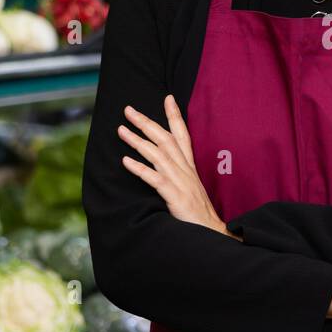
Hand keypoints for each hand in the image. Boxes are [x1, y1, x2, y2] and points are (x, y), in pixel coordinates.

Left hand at [117, 96, 237, 239]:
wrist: (211, 233)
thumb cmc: (198, 213)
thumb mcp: (190, 188)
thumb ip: (179, 173)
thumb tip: (164, 163)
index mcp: (189, 167)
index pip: (183, 136)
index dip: (175, 116)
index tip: (168, 98)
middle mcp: (185, 170)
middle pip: (166, 139)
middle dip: (146, 122)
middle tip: (128, 110)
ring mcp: (181, 182)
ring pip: (158, 155)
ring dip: (138, 141)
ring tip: (121, 130)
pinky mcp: (175, 196)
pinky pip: (155, 179)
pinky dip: (140, 168)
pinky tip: (126, 161)